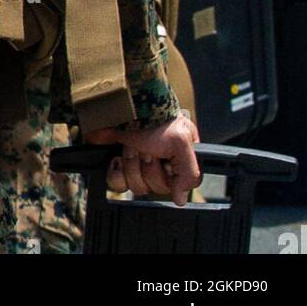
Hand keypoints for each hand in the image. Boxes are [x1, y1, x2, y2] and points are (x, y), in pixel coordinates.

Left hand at [86, 110, 200, 205]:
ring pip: (135, 186)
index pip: (175, 188)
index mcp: (176, 163)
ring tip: (133, 145)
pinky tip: (119, 157)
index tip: (163, 159)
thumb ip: (189, 174)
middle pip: (154, 188)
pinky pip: (118, 185)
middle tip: (147, 147)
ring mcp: (138, 168)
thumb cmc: (155, 119)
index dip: (166, 175)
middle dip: (147, 165)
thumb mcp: (181, 141)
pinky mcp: (119, 167)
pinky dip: (117, 171)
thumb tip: (181, 199)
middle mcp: (158, 167)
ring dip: (132, 164)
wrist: (126, 106)